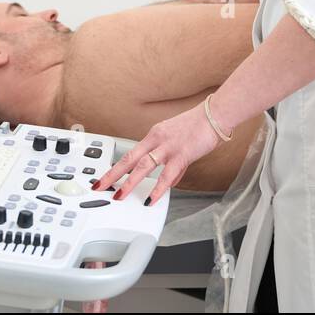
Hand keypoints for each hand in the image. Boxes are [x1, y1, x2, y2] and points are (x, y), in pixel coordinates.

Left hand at [91, 101, 221, 205]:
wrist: (215, 114)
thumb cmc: (200, 127)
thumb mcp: (180, 144)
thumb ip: (174, 165)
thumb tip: (170, 182)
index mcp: (154, 135)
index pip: (130, 153)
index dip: (116, 167)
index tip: (105, 177)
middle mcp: (157, 139)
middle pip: (129, 158)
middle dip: (112, 174)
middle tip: (99, 186)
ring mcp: (168, 146)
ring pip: (143, 166)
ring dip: (129, 182)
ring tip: (119, 196)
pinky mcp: (182, 154)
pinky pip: (167, 174)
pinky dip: (158, 188)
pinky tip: (151, 199)